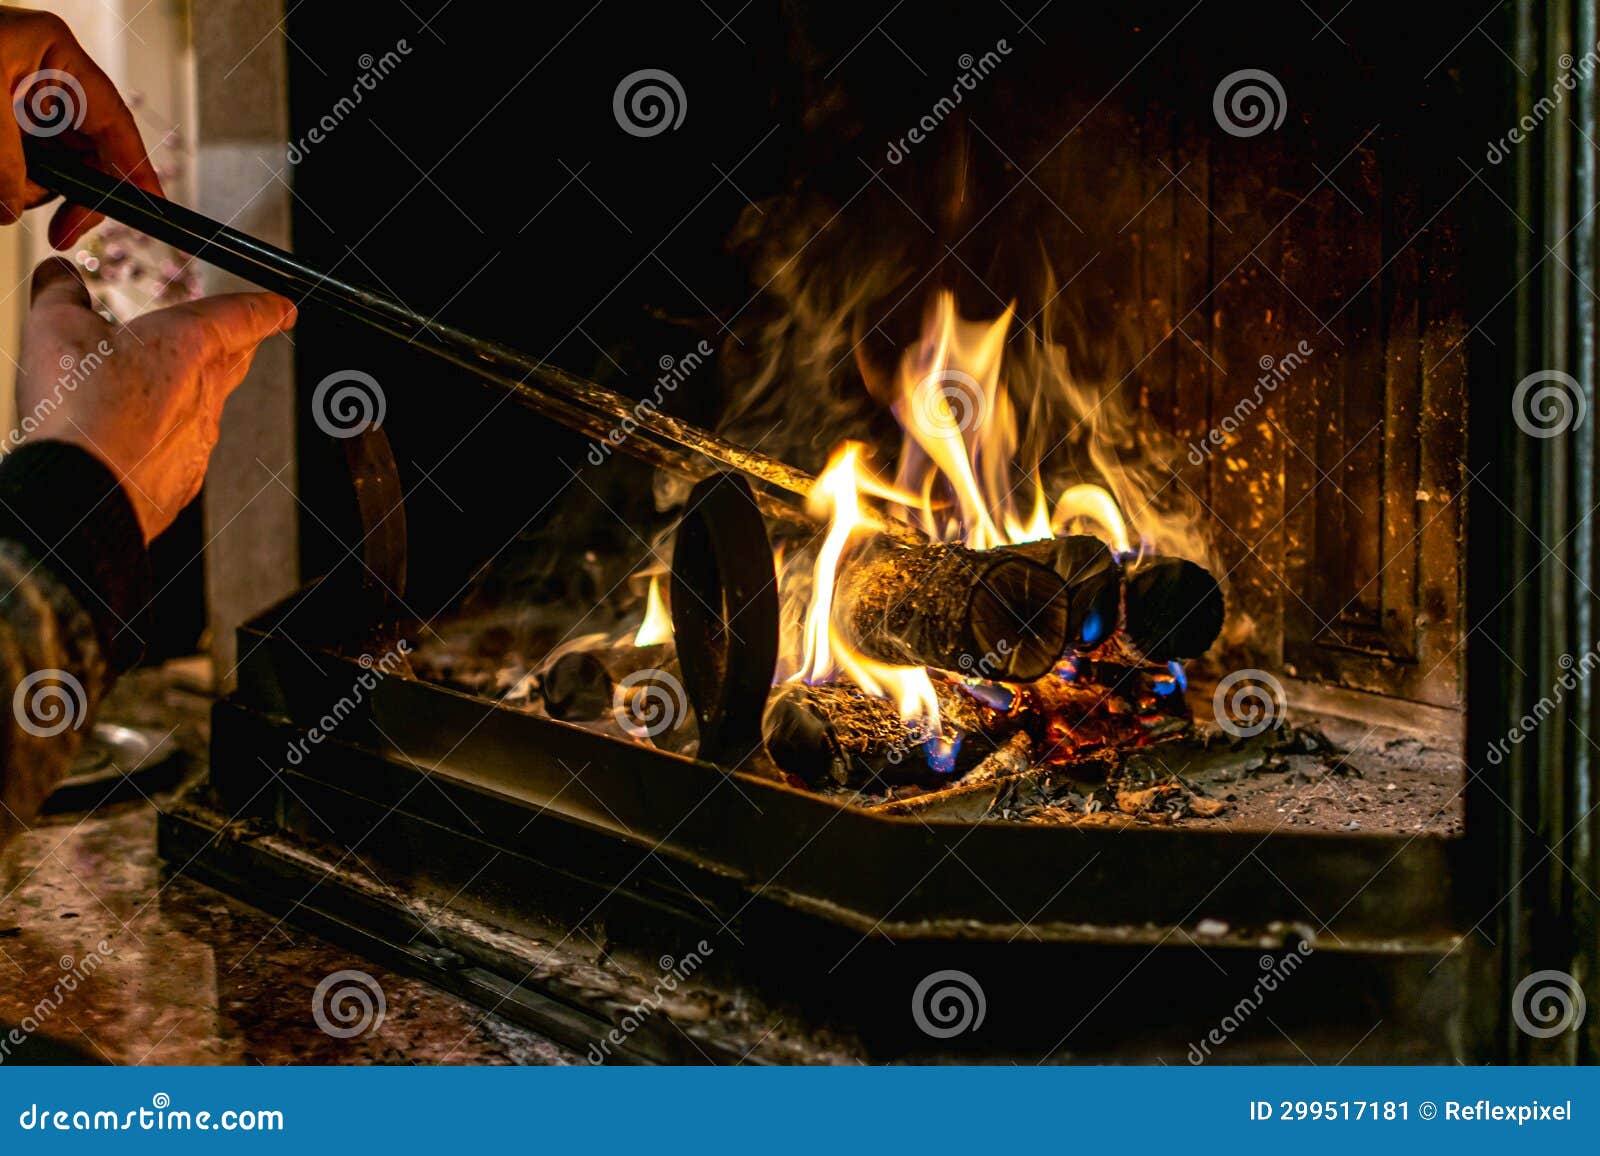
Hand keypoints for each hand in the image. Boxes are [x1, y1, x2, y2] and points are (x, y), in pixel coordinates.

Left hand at [0, 7, 162, 246]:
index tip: (153, 209)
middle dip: (70, 195)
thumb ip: (1, 159)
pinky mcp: (0, 121)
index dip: (138, 170)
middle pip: (87, 154)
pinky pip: (18, 168)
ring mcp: (21, 100)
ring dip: (26, 191)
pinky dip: (6, 183)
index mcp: (55, 55)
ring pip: (49, 168)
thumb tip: (9, 210)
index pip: (116, 123)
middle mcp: (46, 79)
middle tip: (58, 235)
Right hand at [15, 258, 295, 540]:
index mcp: (189, 345)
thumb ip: (60, 295)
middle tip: (246, 338)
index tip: (282, 307)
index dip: (264, 308)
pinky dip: (167, 442)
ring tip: (172, 387)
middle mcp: (206, 395)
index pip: (241, 317)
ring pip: (208, 410)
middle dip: (241, 347)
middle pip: (235, 363)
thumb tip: (58, 276)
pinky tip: (142, 443)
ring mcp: (197, 444)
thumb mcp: (55, 328)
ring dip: (196, 395)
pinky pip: (182, 455)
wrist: (84, 494)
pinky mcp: (179, 483)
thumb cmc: (80, 412)